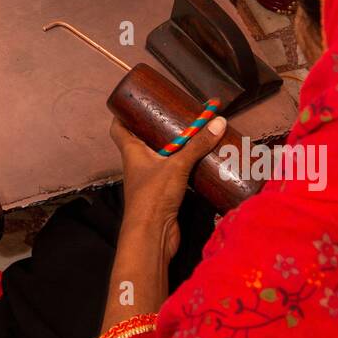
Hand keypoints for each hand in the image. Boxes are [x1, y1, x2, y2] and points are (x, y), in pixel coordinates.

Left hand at [110, 114, 225, 263]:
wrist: (152, 236)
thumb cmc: (153, 197)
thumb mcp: (176, 165)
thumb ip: (197, 145)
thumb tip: (219, 121)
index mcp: (132, 152)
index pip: (119, 128)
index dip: (124, 114)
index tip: (137, 101)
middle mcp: (138, 163)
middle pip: (144, 139)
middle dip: (158, 127)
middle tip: (176, 114)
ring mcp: (150, 179)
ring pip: (161, 156)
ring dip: (175, 146)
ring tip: (192, 132)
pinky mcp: (164, 193)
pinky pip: (174, 172)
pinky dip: (185, 165)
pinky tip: (201, 159)